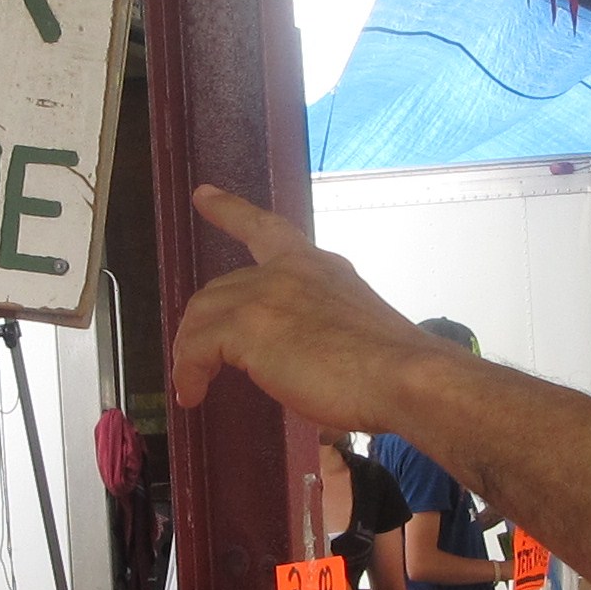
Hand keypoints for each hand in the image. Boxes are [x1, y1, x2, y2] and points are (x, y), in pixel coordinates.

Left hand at [170, 186, 460, 432]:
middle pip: (223, 287)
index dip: (230, 210)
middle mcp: (289, 271)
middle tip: (200, 358)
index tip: (203, 195)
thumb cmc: (392, 371)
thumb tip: (312, 376)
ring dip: (191, 351)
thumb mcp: (353, 331)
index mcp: (318, 268)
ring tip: (193, 384)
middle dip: (205, 324)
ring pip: (202, 313)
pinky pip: (196, 348)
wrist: (403, 378)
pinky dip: (188, 372)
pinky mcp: (247, 326)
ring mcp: (265, 295)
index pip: (267, 228)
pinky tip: (192, 395)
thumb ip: (322, 332)